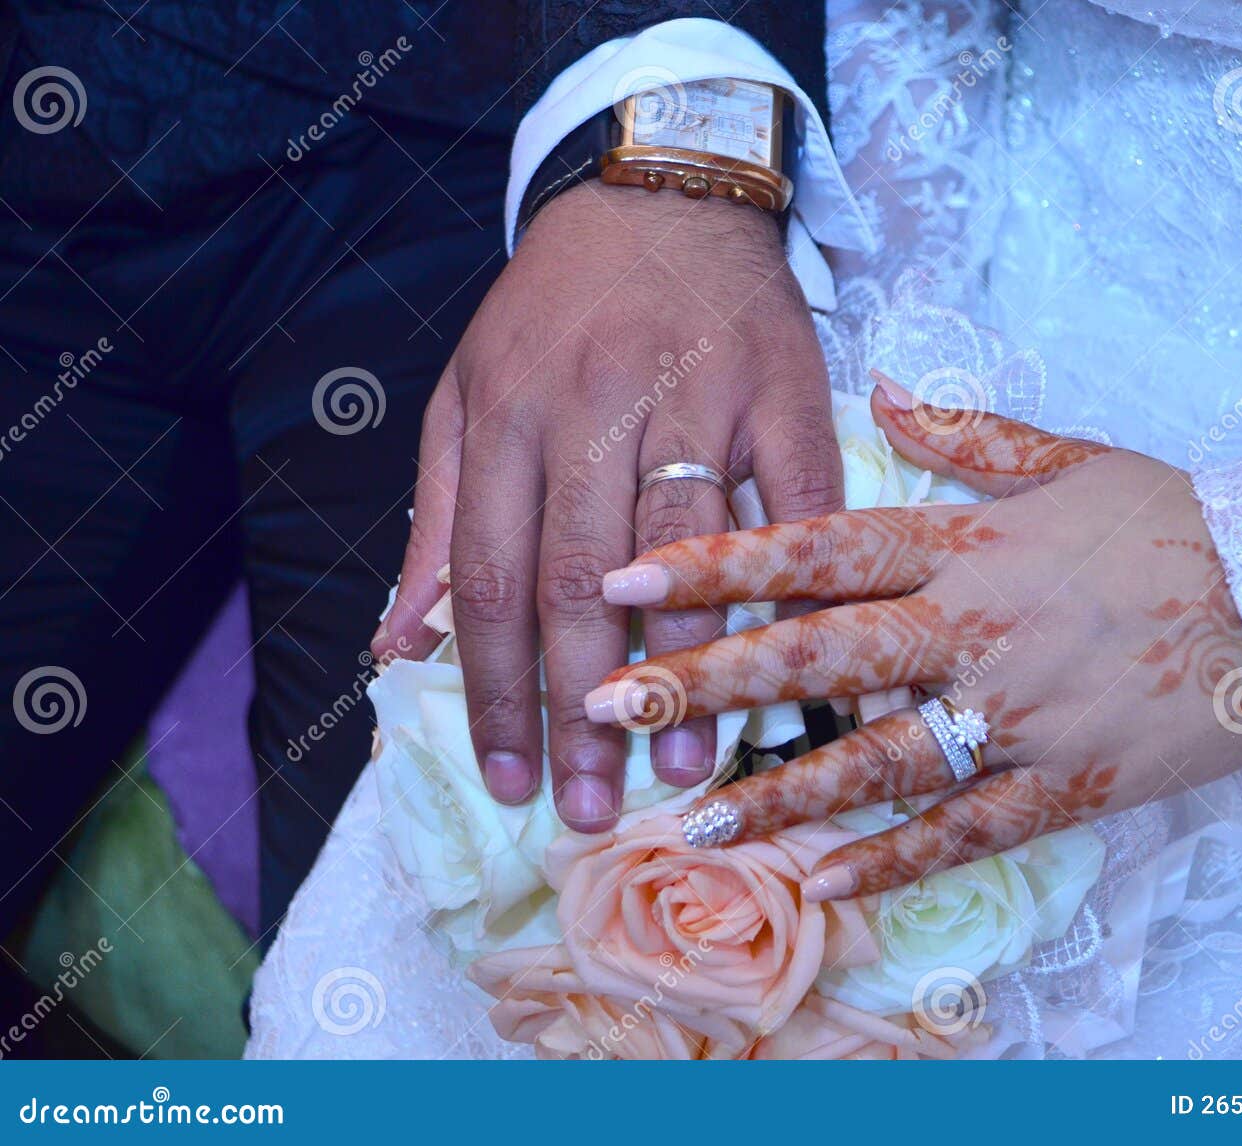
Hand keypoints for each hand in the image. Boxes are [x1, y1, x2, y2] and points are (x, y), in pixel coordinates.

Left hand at [371, 183, 839, 830]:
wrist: (664, 196)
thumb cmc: (556, 311)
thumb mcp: (465, 396)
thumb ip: (434, 521)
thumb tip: (400, 649)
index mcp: (505, 414)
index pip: (489, 575)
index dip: (495, 690)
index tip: (507, 781)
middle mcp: (593, 407)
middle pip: (580, 579)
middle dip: (582, 707)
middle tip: (591, 805)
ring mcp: (697, 397)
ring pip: (682, 552)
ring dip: (685, 668)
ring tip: (684, 763)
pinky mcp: (785, 393)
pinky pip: (792, 508)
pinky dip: (790, 593)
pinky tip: (789, 671)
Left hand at [584, 373, 1241, 898]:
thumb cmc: (1173, 518)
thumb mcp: (1070, 456)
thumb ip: (966, 432)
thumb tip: (888, 387)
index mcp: (965, 544)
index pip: (816, 549)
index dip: (715, 564)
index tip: (622, 580)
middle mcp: (972, 631)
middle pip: (817, 660)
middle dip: (706, 684)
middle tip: (606, 710)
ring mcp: (1016, 716)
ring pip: (873, 762)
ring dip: (775, 795)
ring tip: (686, 825)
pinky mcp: (1064, 785)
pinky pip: (965, 831)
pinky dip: (894, 860)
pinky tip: (820, 884)